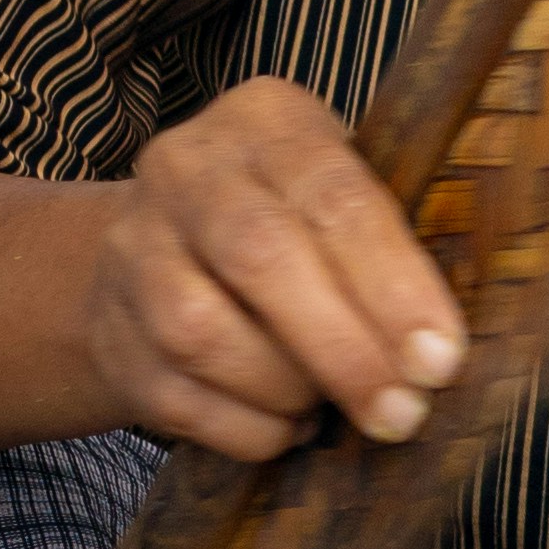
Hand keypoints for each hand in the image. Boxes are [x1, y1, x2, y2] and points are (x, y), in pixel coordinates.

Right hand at [82, 76, 466, 460]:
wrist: (161, 251)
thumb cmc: (292, 226)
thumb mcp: (341, 199)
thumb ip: (389, 250)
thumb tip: (440, 350)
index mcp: (266, 120)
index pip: (334, 197)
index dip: (392, 285)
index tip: (440, 359)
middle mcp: (187, 169)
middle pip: (260, 256)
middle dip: (343, 349)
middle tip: (400, 413)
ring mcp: (134, 247)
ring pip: (201, 332)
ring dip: (284, 389)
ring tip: (327, 408)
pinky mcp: (108, 328)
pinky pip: (175, 396)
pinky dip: (244, 428)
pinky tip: (282, 426)